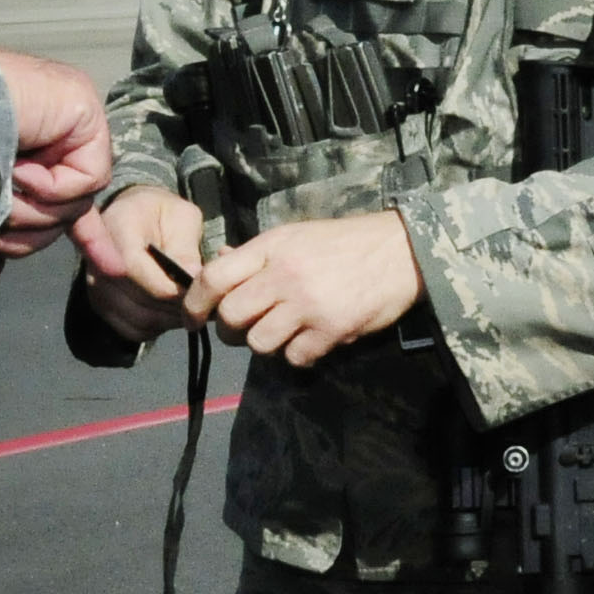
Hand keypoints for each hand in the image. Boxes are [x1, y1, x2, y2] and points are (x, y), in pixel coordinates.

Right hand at [0, 51, 118, 278]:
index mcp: (32, 149)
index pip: (68, 201)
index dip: (87, 238)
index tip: (110, 267)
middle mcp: (57, 135)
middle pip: (66, 211)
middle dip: (28, 235)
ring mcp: (74, 123)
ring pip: (75, 202)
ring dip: (32, 214)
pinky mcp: (86, 114)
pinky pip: (86, 178)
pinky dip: (50, 186)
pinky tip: (20, 171)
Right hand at [83, 184, 209, 344]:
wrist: (134, 219)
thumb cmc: (162, 215)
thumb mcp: (182, 216)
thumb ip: (185, 245)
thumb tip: (192, 276)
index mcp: (116, 228)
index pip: (134, 269)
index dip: (169, 287)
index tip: (198, 290)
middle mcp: (97, 260)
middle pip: (138, 300)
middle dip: (176, 306)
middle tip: (202, 302)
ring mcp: (96, 287)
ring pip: (138, 320)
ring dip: (170, 319)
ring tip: (190, 307)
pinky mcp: (101, 306)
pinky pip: (133, 330)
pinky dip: (157, 328)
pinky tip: (170, 312)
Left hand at [192, 211, 423, 368]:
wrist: (400, 251)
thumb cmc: (344, 242)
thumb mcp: (295, 235)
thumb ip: (256, 254)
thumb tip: (219, 262)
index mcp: (271, 247)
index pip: (214, 277)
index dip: (194, 302)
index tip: (193, 318)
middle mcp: (284, 275)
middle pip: (231, 316)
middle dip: (230, 329)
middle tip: (244, 327)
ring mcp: (308, 304)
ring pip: (259, 343)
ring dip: (265, 343)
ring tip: (282, 332)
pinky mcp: (332, 329)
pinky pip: (295, 357)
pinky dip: (298, 354)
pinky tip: (310, 339)